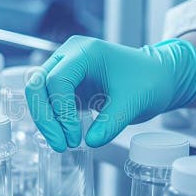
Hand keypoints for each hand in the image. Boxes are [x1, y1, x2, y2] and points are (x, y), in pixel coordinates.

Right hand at [25, 36, 195, 151]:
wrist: (158, 78)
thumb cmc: (149, 80)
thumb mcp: (134, 102)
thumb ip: (112, 122)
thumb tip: (91, 141)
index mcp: (85, 52)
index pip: (57, 79)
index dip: (61, 110)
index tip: (75, 135)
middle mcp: (69, 56)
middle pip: (38, 84)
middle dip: (45, 117)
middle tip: (60, 144)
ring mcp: (65, 68)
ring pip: (38, 93)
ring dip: (46, 120)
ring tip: (62, 144)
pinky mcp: (67, 84)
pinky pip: (48, 101)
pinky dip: (52, 119)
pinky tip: (63, 136)